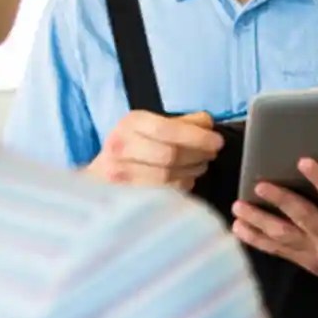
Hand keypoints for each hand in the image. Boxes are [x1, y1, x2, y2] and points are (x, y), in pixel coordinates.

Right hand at [86, 111, 222, 190]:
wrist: (100, 173)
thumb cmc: (135, 146)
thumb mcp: (153, 125)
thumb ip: (183, 122)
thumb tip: (207, 124)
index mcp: (131, 123)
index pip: (167, 129)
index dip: (196, 137)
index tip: (217, 142)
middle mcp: (120, 146)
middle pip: (170, 155)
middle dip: (197, 156)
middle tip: (210, 155)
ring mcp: (118, 174)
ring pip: (167, 176)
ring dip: (191, 172)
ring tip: (199, 166)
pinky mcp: (124, 195)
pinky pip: (162, 193)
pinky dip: (181, 186)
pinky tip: (185, 179)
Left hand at [231, 159, 317, 288]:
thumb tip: (308, 169)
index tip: (304, 161)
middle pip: (303, 217)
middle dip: (279, 200)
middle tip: (259, 185)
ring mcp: (317, 255)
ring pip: (283, 236)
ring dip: (258, 221)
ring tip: (238, 208)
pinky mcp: (306, 264)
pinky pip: (277, 251)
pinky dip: (256, 239)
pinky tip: (239, 229)